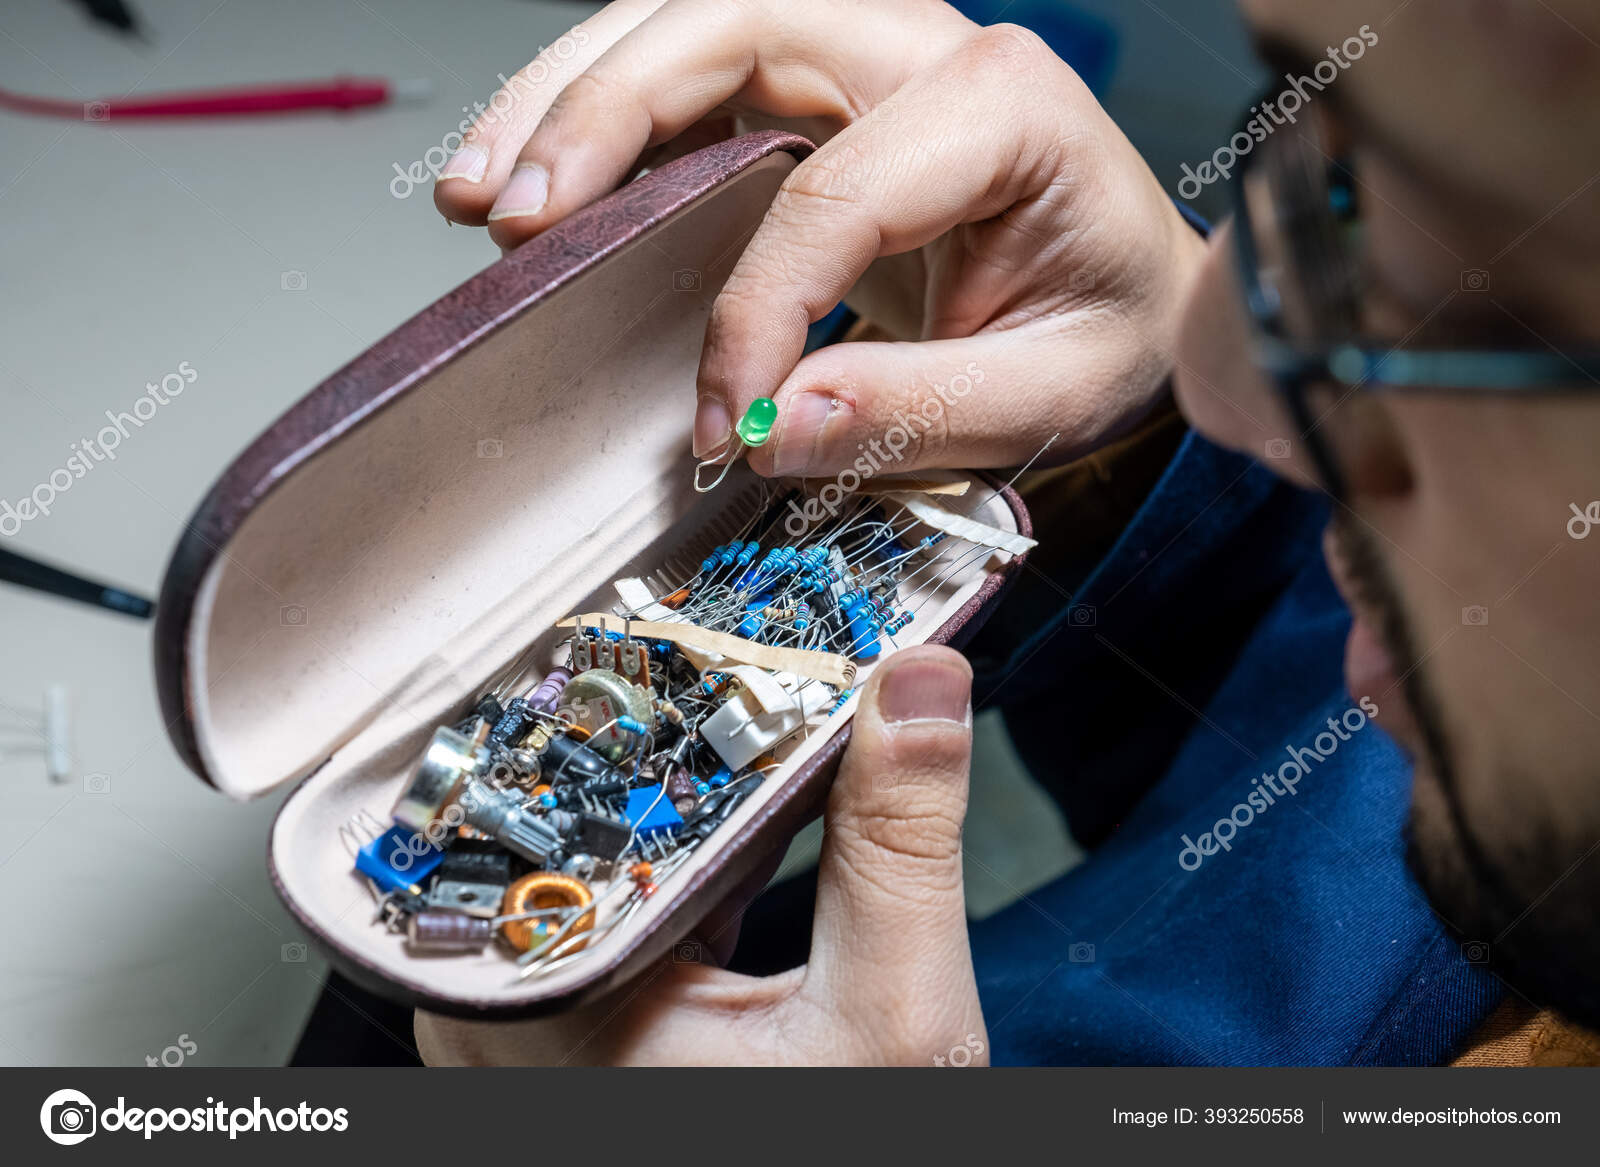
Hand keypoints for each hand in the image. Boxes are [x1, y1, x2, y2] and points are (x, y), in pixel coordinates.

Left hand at [415, 646, 984, 1065]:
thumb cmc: (830, 1165)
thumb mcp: (887, 1028)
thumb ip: (901, 850)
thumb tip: (924, 681)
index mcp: (534, 999)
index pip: (572, 774)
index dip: (656, 669)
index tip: (725, 590)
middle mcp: (497, 995)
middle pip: (581, 791)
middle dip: (684, 702)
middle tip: (755, 606)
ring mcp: (524, 1002)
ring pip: (600, 825)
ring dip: (692, 756)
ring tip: (760, 663)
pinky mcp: (570, 1005)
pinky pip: (619, 872)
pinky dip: (691, 821)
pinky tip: (751, 767)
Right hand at [432, 0, 1205, 477]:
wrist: (1127, 294)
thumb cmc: (1107, 328)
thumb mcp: (1053, 393)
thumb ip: (922, 411)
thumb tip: (776, 427)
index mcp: (999, 103)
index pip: (836, 188)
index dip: (755, 311)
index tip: (724, 423)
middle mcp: (919, 45)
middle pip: (725, 23)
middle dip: (601, 116)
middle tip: (518, 223)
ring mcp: (855, 55)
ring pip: (679, 23)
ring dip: (565, 99)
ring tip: (483, 198)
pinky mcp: (806, 95)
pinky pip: (680, 78)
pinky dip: (593, 122)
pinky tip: (535, 187)